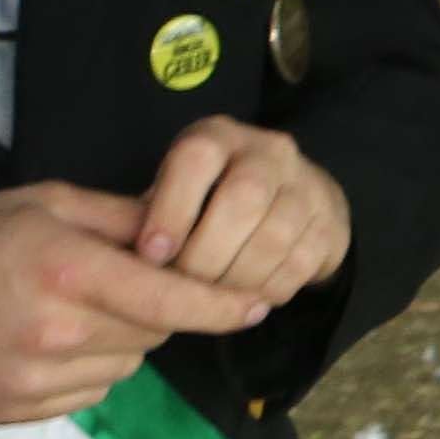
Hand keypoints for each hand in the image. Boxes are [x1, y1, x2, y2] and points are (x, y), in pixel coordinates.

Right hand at [0, 182, 269, 422]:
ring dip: (124, 337)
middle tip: (127, 278)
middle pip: (154, 331)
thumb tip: (185, 225)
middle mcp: (57, 332)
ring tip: (77, 306)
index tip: (259, 306)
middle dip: (159, 305)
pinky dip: (92, 366)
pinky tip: (54, 339)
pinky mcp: (22, 412)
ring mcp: (37, 380)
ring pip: (126, 363)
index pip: (169, 297)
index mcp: (66, 271)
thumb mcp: (44, 204)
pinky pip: (91, 391)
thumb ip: (121, 217)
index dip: (220, 304)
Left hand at [134, 115, 354, 305]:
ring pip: (274, 236)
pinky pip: (301, 263)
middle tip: (183, 288)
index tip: (151, 255)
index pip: (198, 158)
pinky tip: (246, 299)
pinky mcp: (331, 221)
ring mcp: (307, 184)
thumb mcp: (171, 198)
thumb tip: (108, 258)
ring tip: (212, 302)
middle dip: (206, 255)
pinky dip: (268, 289)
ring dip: (236, 280)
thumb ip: (141, 220)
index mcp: (219, 137)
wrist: (289, 200)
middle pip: (243, 199)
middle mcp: (269, 151)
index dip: (173, 208)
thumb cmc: (208, 205)